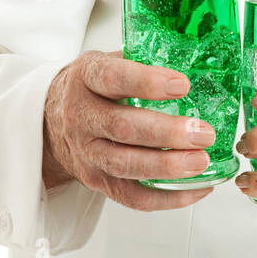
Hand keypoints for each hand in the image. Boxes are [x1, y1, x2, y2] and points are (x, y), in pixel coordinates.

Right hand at [42, 51, 215, 210]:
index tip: (183, 85)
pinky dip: (167, 197)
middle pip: (123, 127)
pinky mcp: (97, 180)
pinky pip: (131, 196)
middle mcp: (82, 116)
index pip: (113, 78)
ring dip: (167, 166)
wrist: (53, 119)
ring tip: (201, 161)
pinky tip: (196, 188)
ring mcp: (87, 152)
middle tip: (203, 133)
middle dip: (167, 132)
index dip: (148, 82)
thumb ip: (145, 60)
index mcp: (87, 78)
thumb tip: (200, 62)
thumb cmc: (95, 87)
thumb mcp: (110, 61)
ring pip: (126, 165)